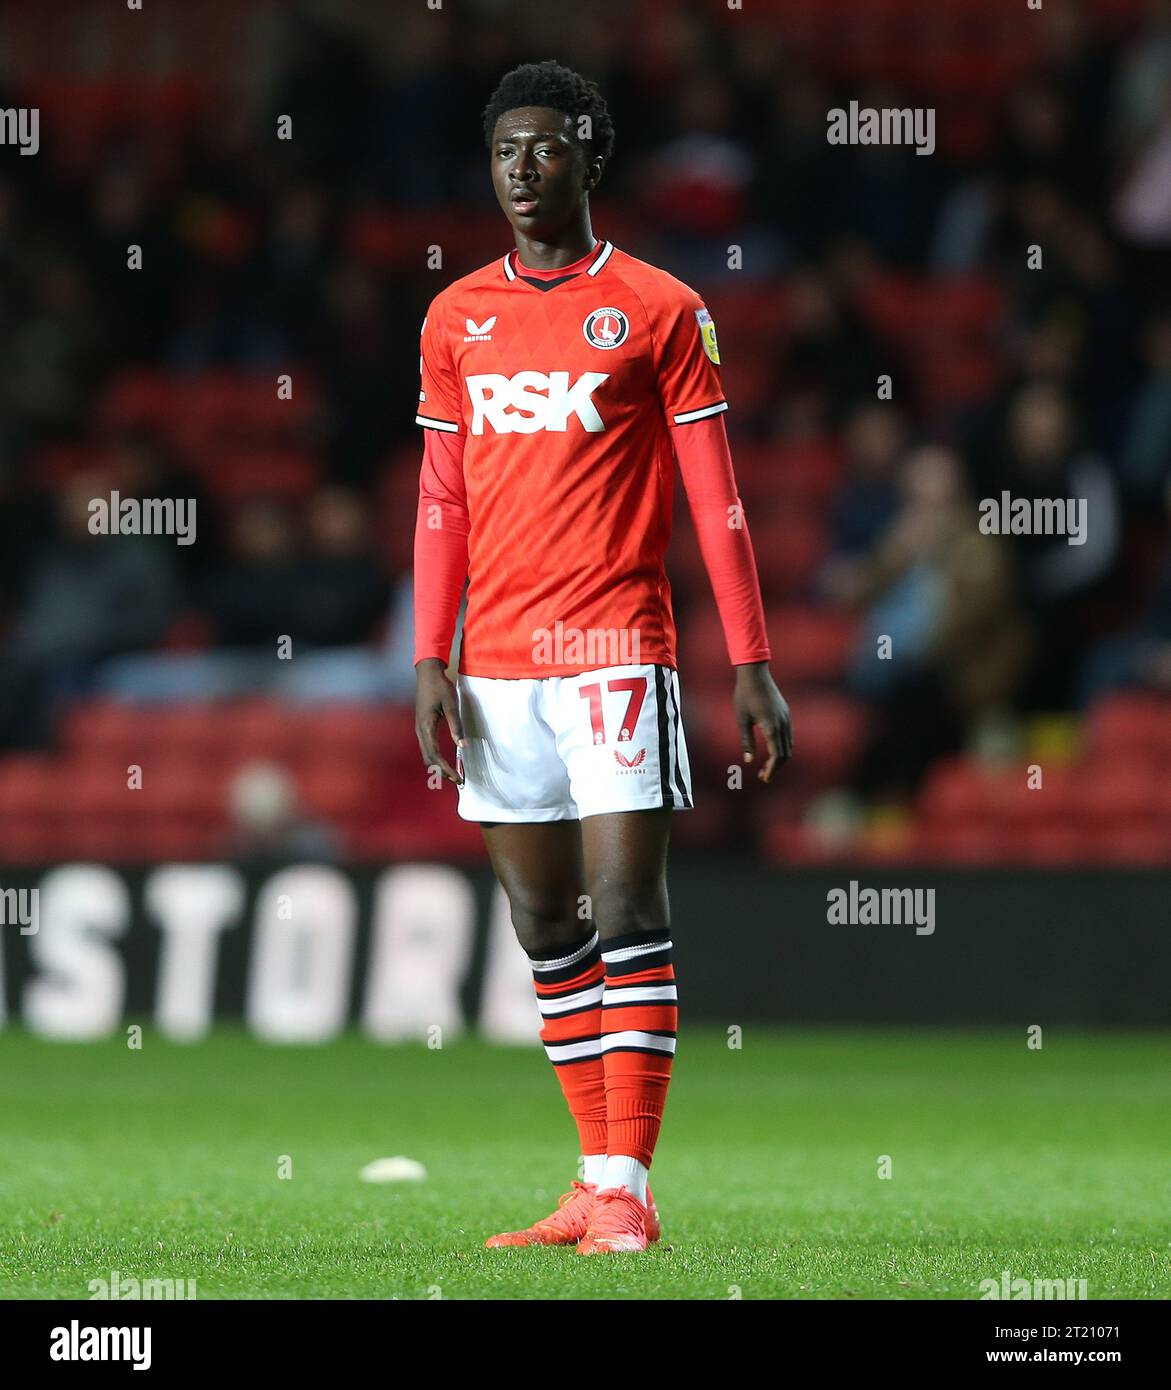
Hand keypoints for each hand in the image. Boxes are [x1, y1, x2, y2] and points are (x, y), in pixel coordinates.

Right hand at [415, 658, 465, 784]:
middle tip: (458, 780)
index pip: (435, 755)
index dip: (446, 768)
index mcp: (426, 726)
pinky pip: (427, 747)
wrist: (427, 673)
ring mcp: (419, 729)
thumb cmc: (440, 686)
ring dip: (438, 766)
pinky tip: (444, 761)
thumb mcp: (451, 705)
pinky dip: (435, 758)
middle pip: (429, 759)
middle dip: (442, 771)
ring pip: (426, 754)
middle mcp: (420, 730)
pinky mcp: (422, 726)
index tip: (458, 777)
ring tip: (453, 773)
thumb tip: (463, 746)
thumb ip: (456, 726)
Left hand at [733, 662, 792, 783]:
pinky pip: (788, 735)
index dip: (771, 770)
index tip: (764, 779)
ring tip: (765, 765)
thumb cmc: (744, 696)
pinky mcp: (785, 713)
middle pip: (785, 754)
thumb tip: (748, 760)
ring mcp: (786, 718)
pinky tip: (771, 750)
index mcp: (771, 727)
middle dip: (775, 767)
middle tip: (762, 776)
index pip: (776, 756)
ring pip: (788, 745)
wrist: (754, 673)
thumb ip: (746, 741)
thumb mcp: (742, 720)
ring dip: (779, 758)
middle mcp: (782, 724)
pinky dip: (782, 747)